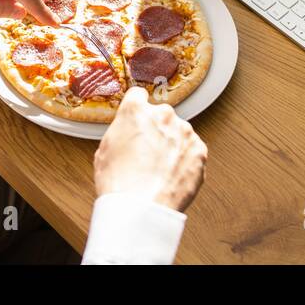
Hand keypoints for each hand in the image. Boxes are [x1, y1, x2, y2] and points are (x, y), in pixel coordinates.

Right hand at [95, 87, 206, 211]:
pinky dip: (184, 159)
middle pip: (160, 116)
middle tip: (147, 152)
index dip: (136, 109)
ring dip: (172, 145)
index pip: (138, 96)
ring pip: (178, 133)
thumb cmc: (119, 183)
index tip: (138, 117)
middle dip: (156, 130)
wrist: (141, 208)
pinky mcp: (200, 150)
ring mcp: (184, 132)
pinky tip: (171, 174)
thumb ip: (121, 131)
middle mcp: (163, 115)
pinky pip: (191, 149)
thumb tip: (127, 131)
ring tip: (159, 169)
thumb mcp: (104, 150)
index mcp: (136, 111)